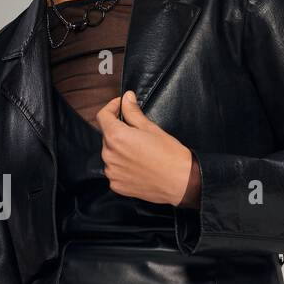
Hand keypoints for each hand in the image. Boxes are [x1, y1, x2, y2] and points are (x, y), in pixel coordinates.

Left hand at [96, 91, 194, 205]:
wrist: (181, 181)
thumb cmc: (169, 154)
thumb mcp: (151, 128)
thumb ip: (133, 112)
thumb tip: (126, 98)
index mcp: (116, 137)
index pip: (102, 116)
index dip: (112, 107)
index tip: (121, 106)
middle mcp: (109, 155)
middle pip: (107, 136)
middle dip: (119, 130)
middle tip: (137, 133)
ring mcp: (112, 171)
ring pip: (110, 154)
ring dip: (120, 149)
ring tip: (139, 152)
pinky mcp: (116, 184)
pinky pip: (114, 170)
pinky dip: (122, 166)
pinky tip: (138, 166)